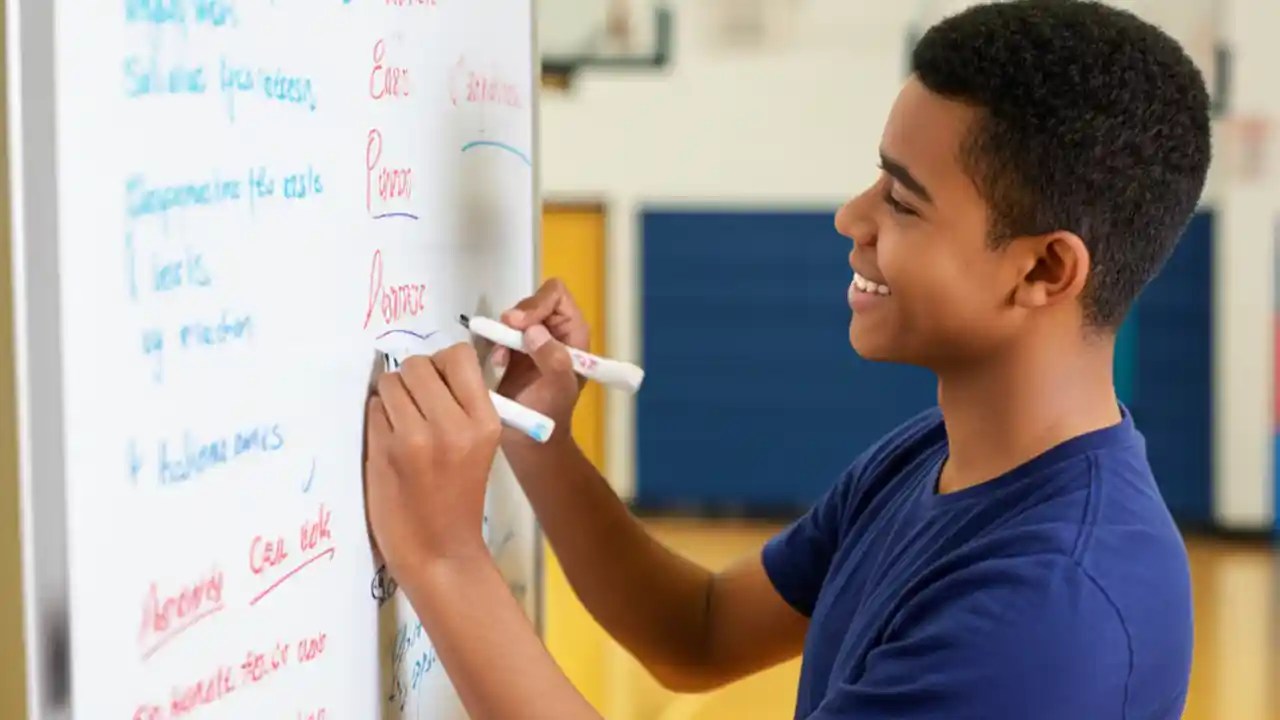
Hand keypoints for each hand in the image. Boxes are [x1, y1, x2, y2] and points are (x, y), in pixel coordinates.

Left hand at [364, 343, 501, 579]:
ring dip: (391, 396)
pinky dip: (378, 418)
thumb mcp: (480, 446)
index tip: (440, 383)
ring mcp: (417, 436)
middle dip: (411, 378)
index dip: (443, 363)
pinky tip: (389, 441)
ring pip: (389, 382)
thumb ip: (462, 405)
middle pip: (418, 364)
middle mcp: (453, 423)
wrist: (439, 551)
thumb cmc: (460, 497)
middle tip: (415, 404)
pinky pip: (374, 409)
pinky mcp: (386, 450)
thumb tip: (433, 366)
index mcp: (485, 421)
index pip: (458, 355)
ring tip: (401, 423)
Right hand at [492, 278, 590, 442]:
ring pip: (513, 317)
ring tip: (501, 359)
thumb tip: (534, 331)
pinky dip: (493, 344)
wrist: (530, 442)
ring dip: (502, 333)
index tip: (519, 324)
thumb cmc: (551, 415)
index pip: (557, 295)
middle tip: (503, 336)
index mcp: (572, 333)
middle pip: (532, 301)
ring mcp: (532, 340)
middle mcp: (554, 331)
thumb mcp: (559, 389)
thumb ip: (553, 359)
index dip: (537, 303)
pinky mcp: (512, 351)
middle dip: (516, 318)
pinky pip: (498, 334)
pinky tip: (497, 365)